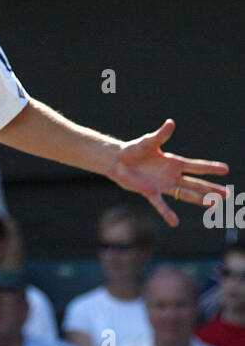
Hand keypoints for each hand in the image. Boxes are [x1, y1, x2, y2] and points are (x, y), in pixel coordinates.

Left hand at [107, 119, 229, 226]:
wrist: (118, 161)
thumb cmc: (134, 149)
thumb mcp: (148, 141)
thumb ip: (161, 135)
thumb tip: (170, 123)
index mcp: (174, 162)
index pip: (196, 166)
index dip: (210, 167)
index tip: (225, 169)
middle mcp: (172, 175)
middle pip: (196, 183)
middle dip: (211, 189)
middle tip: (227, 194)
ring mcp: (162, 185)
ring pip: (184, 194)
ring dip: (199, 199)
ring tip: (213, 205)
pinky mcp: (150, 192)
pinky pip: (160, 204)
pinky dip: (167, 213)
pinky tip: (174, 222)